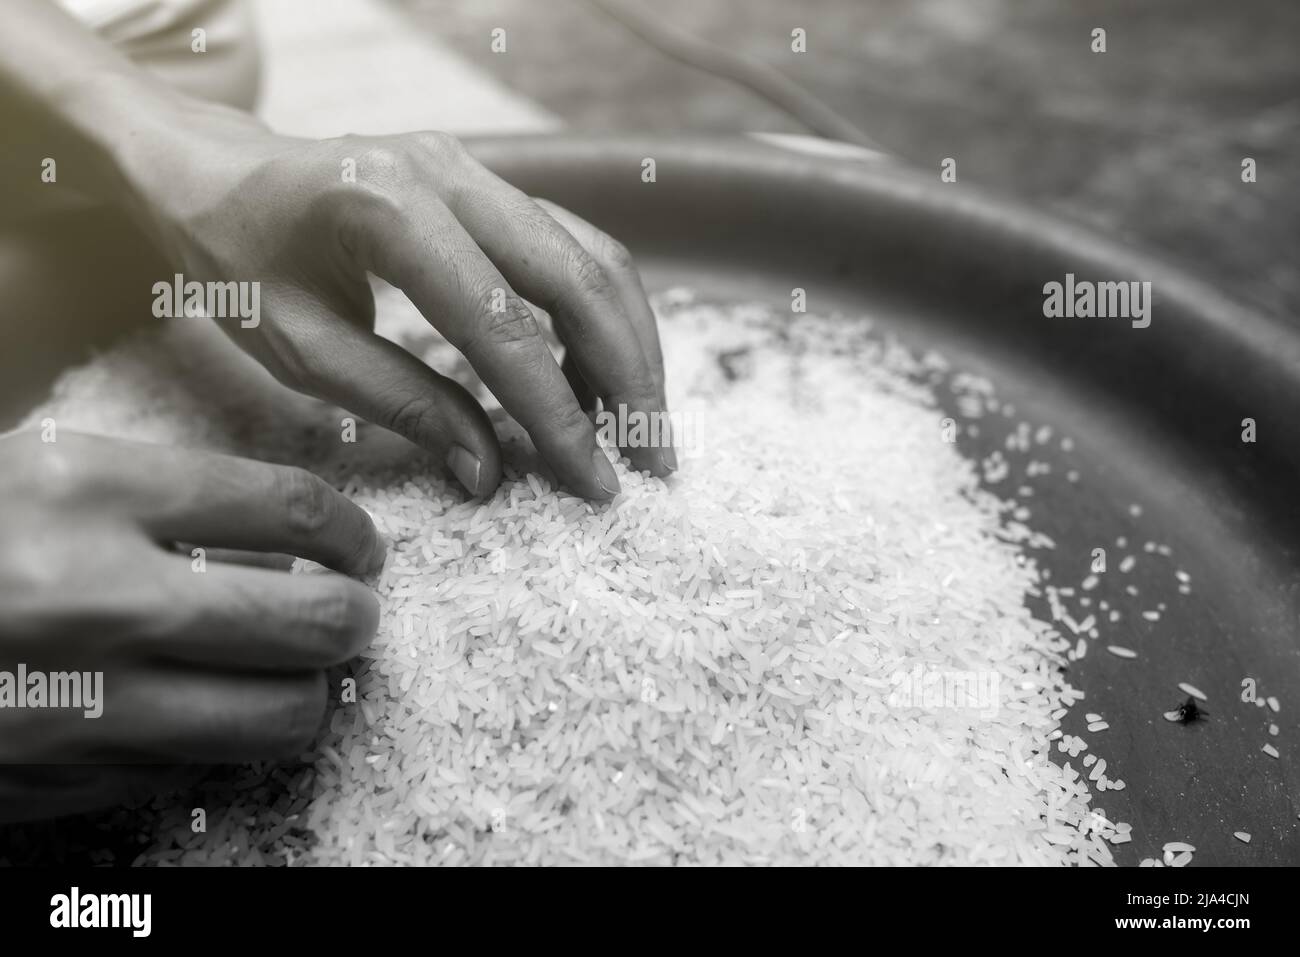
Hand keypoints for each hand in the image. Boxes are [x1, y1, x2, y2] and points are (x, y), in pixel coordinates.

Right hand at [0, 430, 382, 821]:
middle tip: (350, 612)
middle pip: (313, 621)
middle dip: (355, 618)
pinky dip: (220, 741)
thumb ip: (161, 497)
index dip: (352, 533)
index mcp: (88, 493)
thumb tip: (292, 535)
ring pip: (279, 718)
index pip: (291, 510)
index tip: (362, 549)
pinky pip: (197, 768)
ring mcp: (82, 702)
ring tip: (293, 669)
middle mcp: (97, 599)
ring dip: (307, 692)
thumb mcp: (41, 472)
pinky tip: (201, 710)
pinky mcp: (61, 779)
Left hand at [123, 105, 672, 498]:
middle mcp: (448, 172)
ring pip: (592, 254)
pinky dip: (600, 314)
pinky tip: (600, 376)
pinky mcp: (490, 182)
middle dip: (628, 377)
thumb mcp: (301, 349)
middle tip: (653, 458)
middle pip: (578, 276)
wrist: (211, 173)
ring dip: (629, 344)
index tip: (596, 481)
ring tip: (639, 426)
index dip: (559, 413)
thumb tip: (492, 471)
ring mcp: (476, 168)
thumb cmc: (236, 261)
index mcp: (386, 209)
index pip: (504, 326)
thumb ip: (404, 405)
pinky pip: (572, 244)